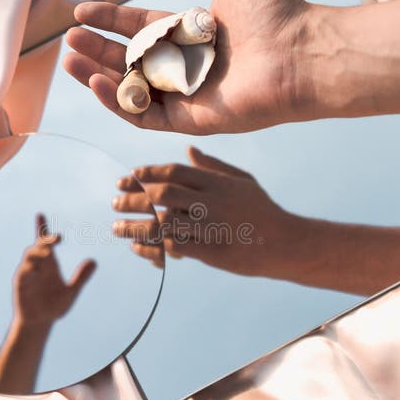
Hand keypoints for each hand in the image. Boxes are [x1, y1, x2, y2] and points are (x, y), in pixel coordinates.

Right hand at [13, 213, 95, 329]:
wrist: (40, 322)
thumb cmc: (54, 306)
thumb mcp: (71, 292)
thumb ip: (81, 277)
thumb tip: (94, 261)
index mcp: (48, 264)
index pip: (43, 242)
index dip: (41, 228)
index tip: (40, 215)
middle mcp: (36, 265)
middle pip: (38, 246)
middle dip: (46, 240)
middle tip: (58, 239)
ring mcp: (27, 274)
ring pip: (29, 257)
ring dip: (38, 253)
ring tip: (49, 253)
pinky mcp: (21, 285)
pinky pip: (23, 274)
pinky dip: (28, 270)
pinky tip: (36, 270)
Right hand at [63, 0, 313, 134]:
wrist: (300, 53)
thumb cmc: (274, 11)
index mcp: (191, 34)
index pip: (139, 27)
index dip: (109, 19)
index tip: (80, 11)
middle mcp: (185, 66)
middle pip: (129, 59)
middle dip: (96, 49)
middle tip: (69, 40)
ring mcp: (186, 96)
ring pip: (131, 90)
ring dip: (98, 76)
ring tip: (71, 61)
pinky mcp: (190, 120)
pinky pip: (145, 116)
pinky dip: (119, 102)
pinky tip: (98, 82)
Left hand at [112, 146, 313, 280]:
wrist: (284, 243)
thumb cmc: (262, 209)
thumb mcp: (241, 181)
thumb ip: (212, 165)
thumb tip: (188, 148)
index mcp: (216, 182)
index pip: (173, 171)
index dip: (147, 174)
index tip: (129, 177)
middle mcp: (210, 201)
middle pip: (162, 195)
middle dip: (133, 198)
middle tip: (114, 201)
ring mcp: (210, 227)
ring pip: (162, 224)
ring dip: (134, 225)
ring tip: (116, 227)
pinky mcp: (211, 251)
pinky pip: (173, 248)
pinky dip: (151, 248)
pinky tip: (137, 247)